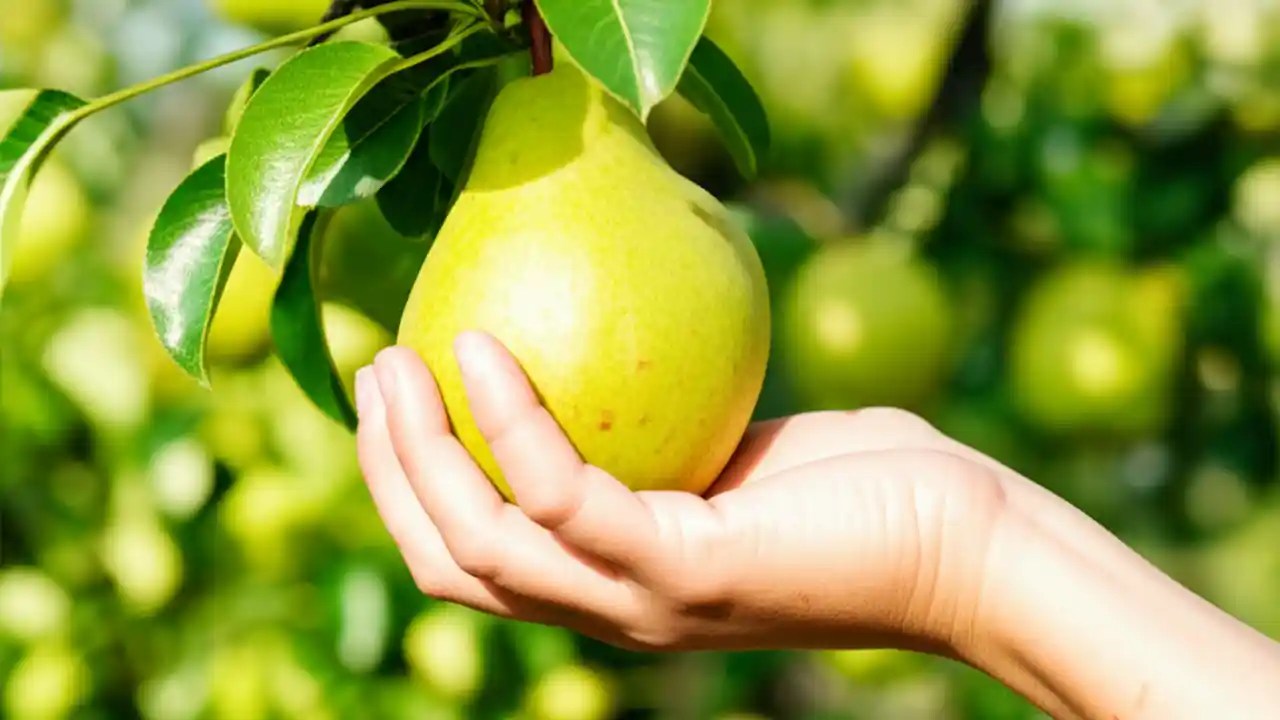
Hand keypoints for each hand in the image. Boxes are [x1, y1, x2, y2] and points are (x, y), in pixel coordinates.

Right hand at [354, 331, 1007, 653]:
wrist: (966, 543)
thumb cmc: (864, 489)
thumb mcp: (736, 453)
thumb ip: (664, 433)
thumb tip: (611, 350)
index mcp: (616, 583)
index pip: (475, 558)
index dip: (410, 487)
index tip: (393, 397)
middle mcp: (614, 609)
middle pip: (452, 560)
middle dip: (390, 471)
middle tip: (374, 370)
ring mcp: (646, 601)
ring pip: (483, 541)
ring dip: (419, 451)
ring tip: (397, 359)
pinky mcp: (688, 572)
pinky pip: (566, 493)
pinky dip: (511, 420)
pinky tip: (486, 346)